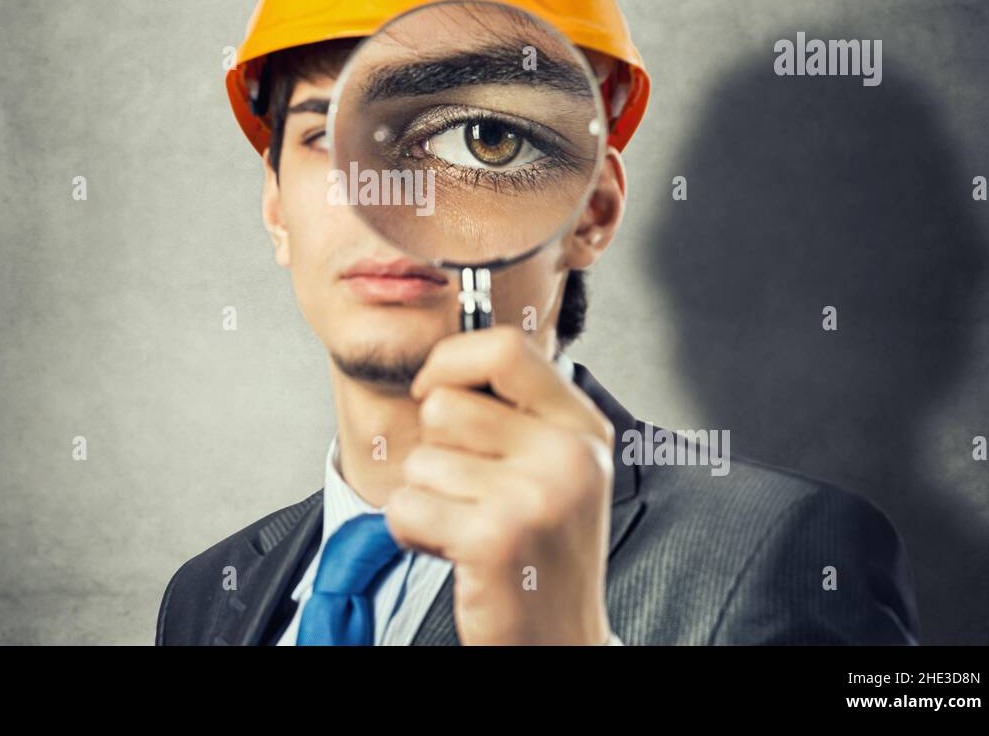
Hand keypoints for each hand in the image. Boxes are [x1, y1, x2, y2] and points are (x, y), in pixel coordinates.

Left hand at [386, 326, 616, 644]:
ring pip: (420, 460)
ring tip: (471, 527)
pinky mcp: (494, 538)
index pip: (506, 347)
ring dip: (427, 497)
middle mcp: (569, 455)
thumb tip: (442, 362)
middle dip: (435, 449)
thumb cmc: (541, 551)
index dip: (450, 361)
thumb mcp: (552, 466)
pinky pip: (406, 506)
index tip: (432, 389)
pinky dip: (413, 532)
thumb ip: (512, 410)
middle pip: (445, 405)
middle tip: (471, 493)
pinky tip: (454, 552)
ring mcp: (535, 496)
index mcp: (583, 426)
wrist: (559, 642)